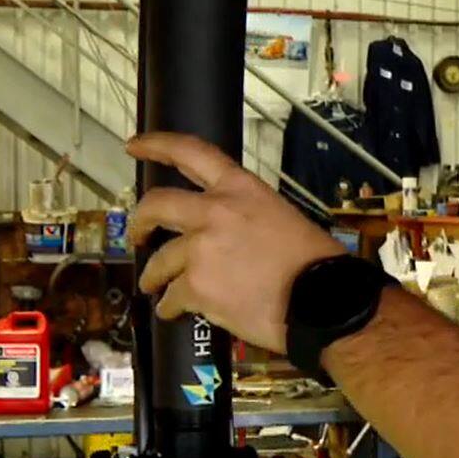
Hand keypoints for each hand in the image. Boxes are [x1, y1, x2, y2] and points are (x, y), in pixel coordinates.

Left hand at [127, 132, 342, 352]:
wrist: (323, 302)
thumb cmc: (314, 262)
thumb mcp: (283, 219)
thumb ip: (246, 217)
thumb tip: (229, 235)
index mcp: (241, 189)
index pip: (191, 152)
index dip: (158, 145)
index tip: (135, 145)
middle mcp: (214, 212)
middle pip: (156, 205)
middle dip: (139, 222)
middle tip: (139, 235)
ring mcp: (201, 250)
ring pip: (158, 262)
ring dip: (155, 277)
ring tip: (158, 290)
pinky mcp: (196, 288)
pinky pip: (171, 298)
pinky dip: (172, 307)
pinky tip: (178, 312)